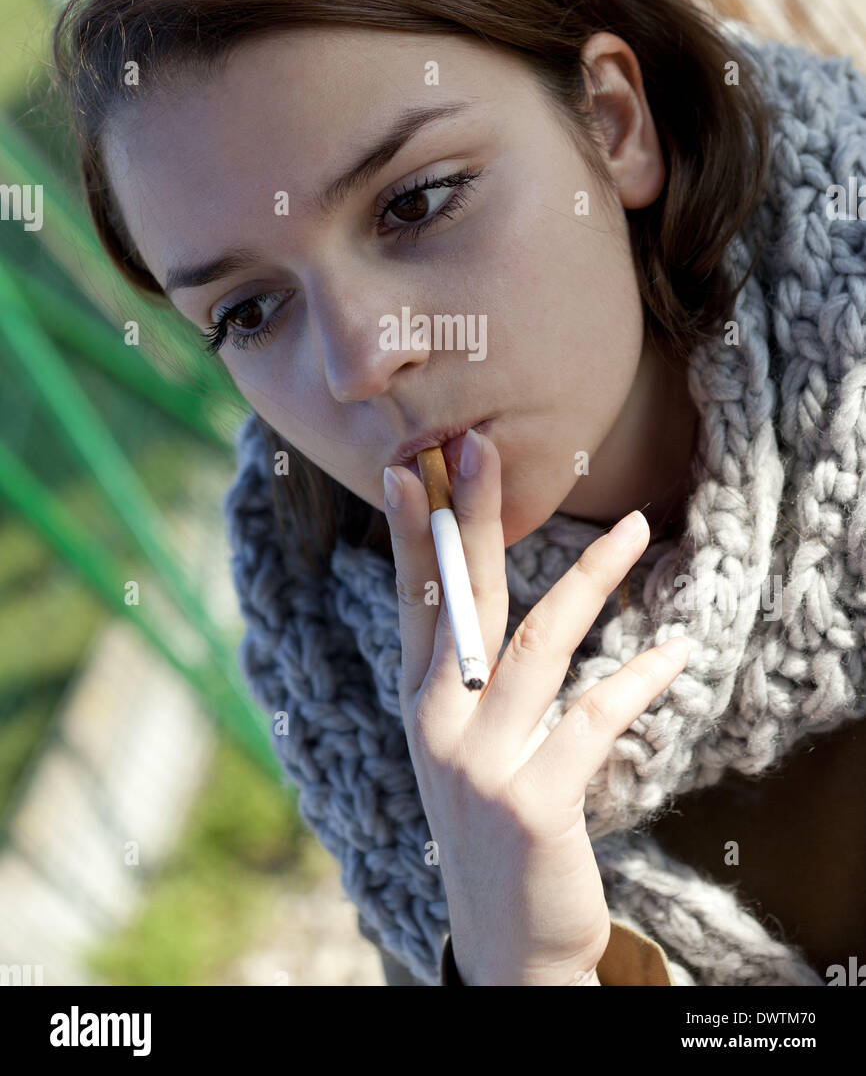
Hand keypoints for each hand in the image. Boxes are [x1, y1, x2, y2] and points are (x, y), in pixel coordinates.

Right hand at [383, 427, 688, 985]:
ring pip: (539, 644)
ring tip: (634, 527)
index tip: (409, 466)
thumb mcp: (461, 743)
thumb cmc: (491, 822)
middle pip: (462, 601)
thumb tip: (479, 595)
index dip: (410, 532)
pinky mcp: (535, 799)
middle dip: (469, 519)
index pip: (412, 599)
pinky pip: (597, 716)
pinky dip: (641, 677)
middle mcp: (438, 722)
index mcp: (419, 700)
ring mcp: (482, 762)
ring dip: (591, 579)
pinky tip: (675, 651)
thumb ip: (465, 672)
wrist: (503, 938)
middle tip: (479, 448)